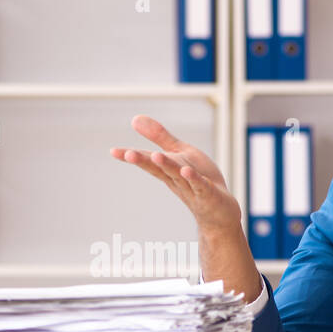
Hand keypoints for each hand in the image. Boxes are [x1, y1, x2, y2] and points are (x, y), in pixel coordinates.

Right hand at [109, 115, 242, 233]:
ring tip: (156, 156)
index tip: (113, 151)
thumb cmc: (198, 180)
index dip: (132, 156)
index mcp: (167, 169)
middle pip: (159, 169)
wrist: (219, 213)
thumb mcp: (179, 154)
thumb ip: (159, 137)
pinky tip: (186, 171)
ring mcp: (191, 188)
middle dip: (145, 162)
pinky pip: (200, 185)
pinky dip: (193, 178)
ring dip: (167, 166)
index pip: (148, 161)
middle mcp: (176, 179)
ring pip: (177, 175)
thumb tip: (134, 119)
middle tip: (129, 155)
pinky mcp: (208, 194)